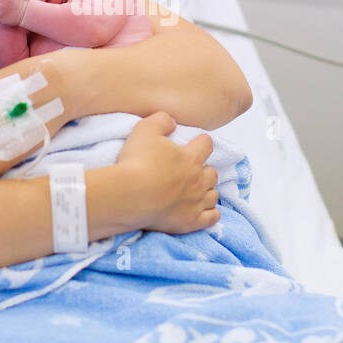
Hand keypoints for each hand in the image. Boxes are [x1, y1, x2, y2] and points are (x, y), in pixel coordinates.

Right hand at [116, 112, 219, 234]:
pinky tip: (206, 211)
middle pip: (212, 173)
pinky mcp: (191, 222)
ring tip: (197, 191)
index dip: (202, 142)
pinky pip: (212, 218)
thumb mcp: (145, 130)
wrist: (130, 196)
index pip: (207, 144)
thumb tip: (172, 121)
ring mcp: (196, 202)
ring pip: (213, 195)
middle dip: (205, 170)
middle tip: (192, 170)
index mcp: (191, 157)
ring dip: (207, 191)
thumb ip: (162, 120)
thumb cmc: (137, 162)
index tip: (197, 143)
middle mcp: (198, 179)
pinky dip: (212, 214)